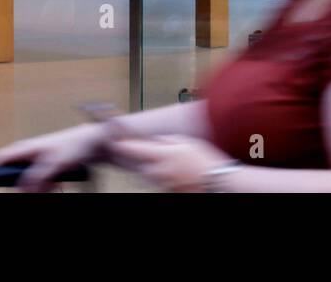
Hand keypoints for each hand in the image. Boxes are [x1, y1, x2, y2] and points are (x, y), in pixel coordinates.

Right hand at [0, 123, 106, 192]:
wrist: (92, 142)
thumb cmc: (74, 145)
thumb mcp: (55, 163)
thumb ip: (37, 176)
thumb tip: (23, 188)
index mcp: (24, 149)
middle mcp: (26, 154)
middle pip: (12, 178)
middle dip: (23, 188)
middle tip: (41, 186)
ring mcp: (35, 162)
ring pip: (28, 183)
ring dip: (40, 188)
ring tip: (55, 182)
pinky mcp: (44, 169)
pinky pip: (39, 184)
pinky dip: (47, 186)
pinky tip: (58, 182)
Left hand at [109, 135, 234, 191]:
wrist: (215, 180)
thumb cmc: (204, 160)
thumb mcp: (186, 142)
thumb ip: (166, 141)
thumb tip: (155, 141)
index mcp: (161, 155)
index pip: (133, 149)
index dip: (122, 144)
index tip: (115, 140)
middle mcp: (158, 171)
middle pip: (139, 165)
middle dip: (142, 158)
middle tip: (152, 152)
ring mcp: (161, 183)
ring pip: (147, 175)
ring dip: (151, 168)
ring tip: (167, 163)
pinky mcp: (166, 190)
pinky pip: (157, 182)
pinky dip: (161, 176)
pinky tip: (173, 171)